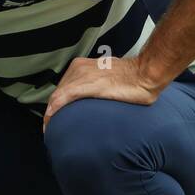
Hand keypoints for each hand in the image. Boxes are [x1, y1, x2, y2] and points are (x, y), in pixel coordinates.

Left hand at [43, 56, 161, 131]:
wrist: (145, 74)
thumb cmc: (132, 78)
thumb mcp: (107, 79)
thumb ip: (95, 86)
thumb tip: (93, 100)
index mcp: (82, 66)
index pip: (62, 87)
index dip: (55, 103)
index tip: (53, 117)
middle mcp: (78, 68)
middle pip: (57, 92)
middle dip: (51, 110)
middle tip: (49, 127)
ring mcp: (81, 76)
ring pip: (57, 96)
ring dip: (51, 113)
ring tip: (49, 128)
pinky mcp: (86, 85)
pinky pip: (63, 98)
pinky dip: (54, 110)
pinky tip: (51, 120)